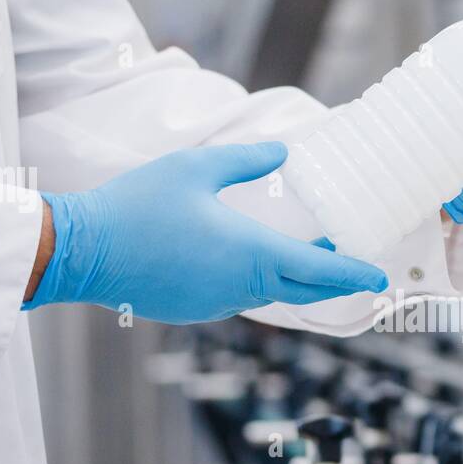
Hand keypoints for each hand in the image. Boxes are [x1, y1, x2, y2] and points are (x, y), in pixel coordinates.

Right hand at [23, 142, 387, 322]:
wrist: (81, 252)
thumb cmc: (136, 205)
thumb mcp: (195, 168)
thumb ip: (245, 161)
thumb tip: (283, 152)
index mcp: (250, 254)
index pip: (319, 271)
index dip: (354, 274)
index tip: (380, 276)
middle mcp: (240, 287)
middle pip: (304, 290)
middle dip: (334, 280)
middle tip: (357, 268)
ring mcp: (217, 304)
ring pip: (270, 294)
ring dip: (293, 279)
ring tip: (310, 256)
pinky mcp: (194, 311)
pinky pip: (239, 297)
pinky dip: (258, 283)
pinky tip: (252, 263)